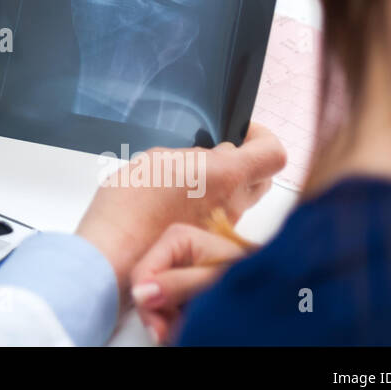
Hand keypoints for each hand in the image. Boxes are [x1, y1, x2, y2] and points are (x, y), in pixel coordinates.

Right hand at [75, 123, 283, 303]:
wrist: (117, 256)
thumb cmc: (129, 207)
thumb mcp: (157, 159)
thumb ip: (194, 155)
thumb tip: (210, 157)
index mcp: (224, 176)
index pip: (273, 154)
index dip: (262, 138)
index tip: (243, 133)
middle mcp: (233, 205)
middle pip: (263, 178)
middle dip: (246, 163)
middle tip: (217, 156)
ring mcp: (224, 229)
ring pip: (241, 200)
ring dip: (223, 187)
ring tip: (186, 182)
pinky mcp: (210, 245)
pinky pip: (221, 219)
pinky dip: (207, 209)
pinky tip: (177, 206)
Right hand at [130, 223, 248, 343]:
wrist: (279, 286)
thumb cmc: (249, 275)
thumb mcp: (213, 280)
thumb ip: (178, 284)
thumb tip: (140, 292)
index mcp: (176, 237)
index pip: (143, 272)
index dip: (147, 301)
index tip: (159, 330)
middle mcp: (171, 250)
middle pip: (145, 286)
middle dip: (157, 312)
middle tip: (170, 334)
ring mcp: (176, 267)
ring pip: (154, 299)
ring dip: (166, 318)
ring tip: (187, 325)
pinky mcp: (181, 284)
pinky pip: (166, 304)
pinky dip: (175, 318)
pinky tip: (189, 321)